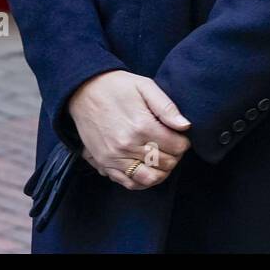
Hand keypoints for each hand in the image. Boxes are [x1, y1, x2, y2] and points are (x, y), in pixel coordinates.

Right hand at [67, 70, 191, 190]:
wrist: (84, 91)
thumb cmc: (117, 86)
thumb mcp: (145, 86)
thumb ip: (167, 107)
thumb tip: (185, 126)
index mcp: (142, 125)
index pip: (176, 147)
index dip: (183, 143)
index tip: (181, 137)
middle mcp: (128, 145)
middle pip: (165, 163)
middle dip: (175, 156)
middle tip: (173, 146)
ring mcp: (114, 157)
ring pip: (149, 178)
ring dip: (161, 172)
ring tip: (162, 159)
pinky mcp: (104, 163)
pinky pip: (128, 183)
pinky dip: (142, 181)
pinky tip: (147, 169)